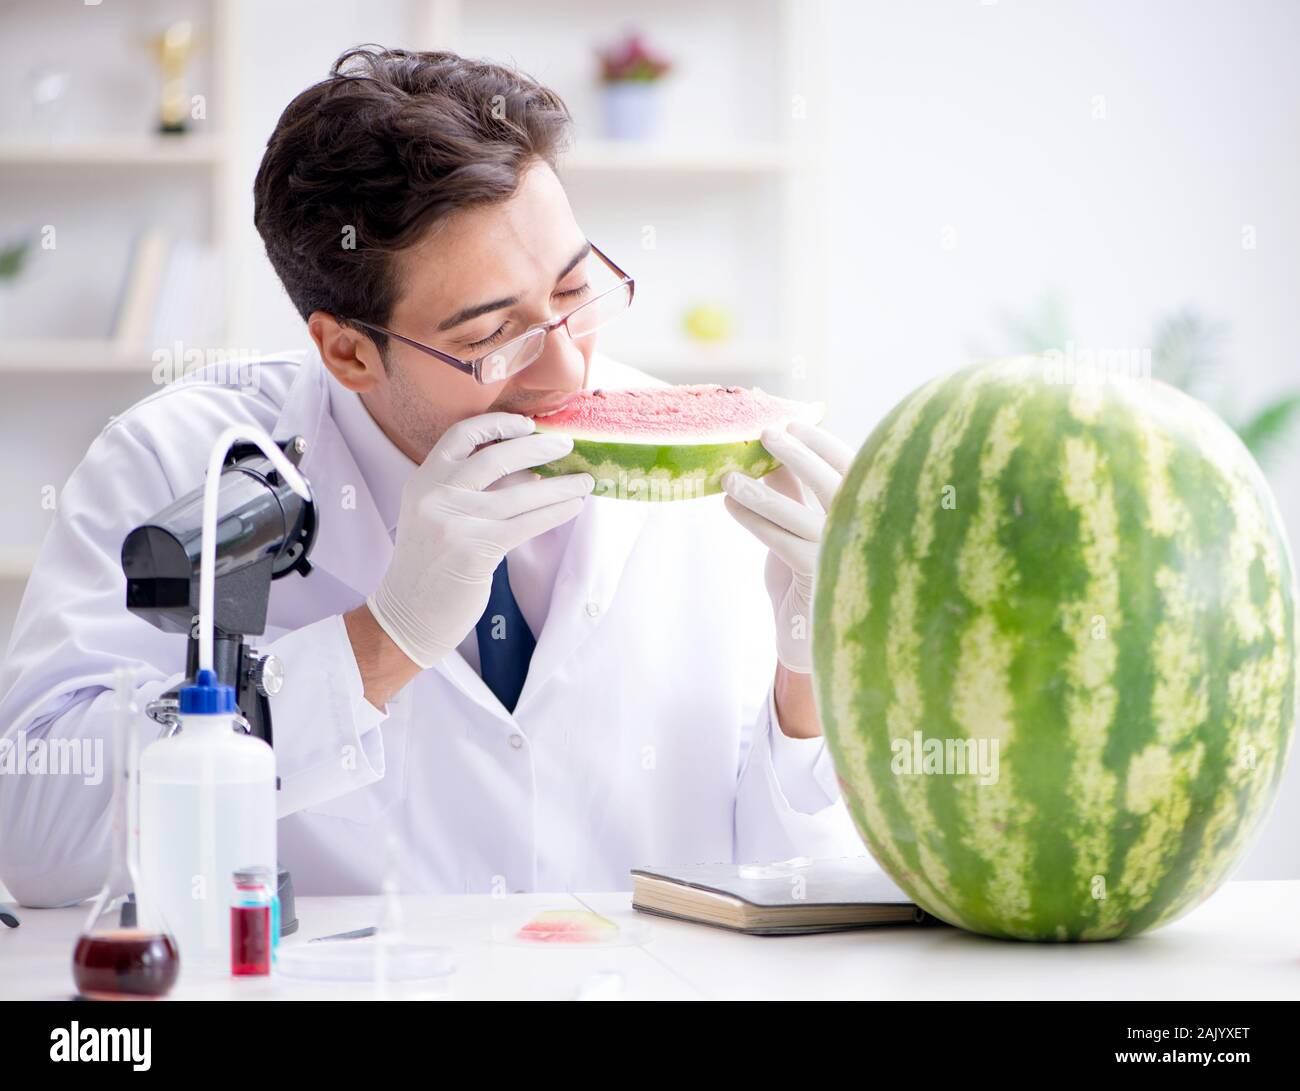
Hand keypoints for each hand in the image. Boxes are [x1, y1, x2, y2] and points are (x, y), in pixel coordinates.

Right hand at [366, 412, 593, 668]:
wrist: (407, 614)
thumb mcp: (435, 515)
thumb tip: (529, 470)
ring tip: (585, 481)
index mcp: (423, 480)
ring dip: (559, 486)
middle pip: (496, 457)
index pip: (461, 435)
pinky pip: (526, 524)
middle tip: (568, 444)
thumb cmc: (430, 564)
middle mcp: (435, 495)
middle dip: (538, 448)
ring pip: (519, 494)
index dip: (498, 424)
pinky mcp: (474, 551)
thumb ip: (468, 489)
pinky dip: (555, 513)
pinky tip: (573, 508)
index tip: (529, 424)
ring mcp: (454, 523)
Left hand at [721, 420, 853, 673]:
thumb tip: (771, 444)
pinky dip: (753, 520)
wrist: (807, 635)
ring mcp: (841, 555)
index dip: (822, 443)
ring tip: (729, 476)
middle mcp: (861, 532)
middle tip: (766, 434)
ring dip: (760, 492)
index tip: (793, 423)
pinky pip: (781, 542)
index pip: (852, 467)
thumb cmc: (803, 572)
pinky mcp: (818, 578)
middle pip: (832, 484)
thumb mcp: (798, 523)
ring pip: (799, 514)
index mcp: (864, 512)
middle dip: (797, 455)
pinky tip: (731, 506)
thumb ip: (791, 488)